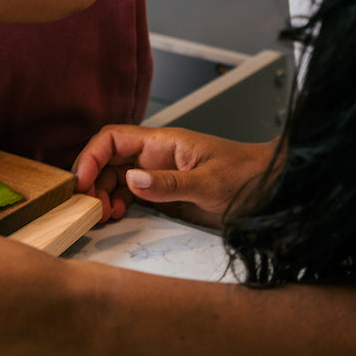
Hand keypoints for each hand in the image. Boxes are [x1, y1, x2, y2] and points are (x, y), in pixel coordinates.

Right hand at [73, 124, 275, 227]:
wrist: (275, 187)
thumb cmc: (249, 177)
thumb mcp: (210, 184)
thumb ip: (170, 183)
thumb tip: (130, 180)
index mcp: (163, 143)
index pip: (113, 138)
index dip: (91, 156)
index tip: (80, 182)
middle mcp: (156, 155)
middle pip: (109, 159)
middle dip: (93, 179)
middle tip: (89, 207)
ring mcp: (160, 174)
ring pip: (117, 177)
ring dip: (103, 194)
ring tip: (104, 215)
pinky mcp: (166, 192)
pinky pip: (131, 194)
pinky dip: (117, 204)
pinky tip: (116, 216)